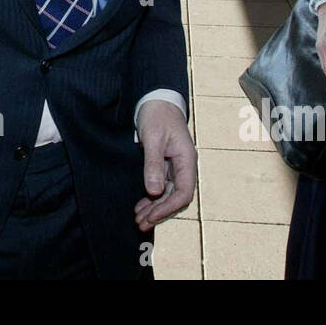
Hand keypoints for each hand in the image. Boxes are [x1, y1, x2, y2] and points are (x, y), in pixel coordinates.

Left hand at [133, 99, 195, 230]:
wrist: (157, 100)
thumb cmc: (157, 115)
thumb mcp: (153, 138)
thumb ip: (153, 164)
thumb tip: (155, 191)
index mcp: (186, 160)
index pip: (183, 193)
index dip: (167, 208)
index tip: (151, 216)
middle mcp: (184, 166)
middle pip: (176, 198)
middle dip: (159, 212)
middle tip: (140, 224)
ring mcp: (176, 167)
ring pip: (168, 195)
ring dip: (155, 208)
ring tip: (139, 219)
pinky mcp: (167, 165)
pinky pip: (162, 187)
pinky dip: (152, 198)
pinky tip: (142, 206)